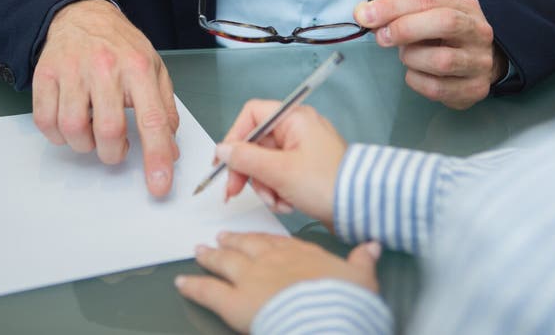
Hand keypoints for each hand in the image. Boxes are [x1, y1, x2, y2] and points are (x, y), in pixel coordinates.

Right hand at [32, 0, 178, 195]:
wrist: (82, 16)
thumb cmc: (121, 46)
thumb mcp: (154, 68)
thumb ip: (165, 109)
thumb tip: (172, 150)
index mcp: (139, 67)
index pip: (152, 120)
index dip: (157, 156)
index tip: (159, 185)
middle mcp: (106, 68)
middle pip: (108, 130)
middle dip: (113, 153)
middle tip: (116, 147)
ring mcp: (73, 70)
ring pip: (74, 130)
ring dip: (85, 144)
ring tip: (92, 130)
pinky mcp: (46, 75)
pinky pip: (47, 123)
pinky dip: (58, 134)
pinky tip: (70, 120)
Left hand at [176, 232, 379, 333]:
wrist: (329, 320)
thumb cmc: (344, 302)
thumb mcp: (362, 277)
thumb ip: (362, 260)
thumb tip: (372, 247)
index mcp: (300, 254)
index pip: (276, 241)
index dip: (262, 238)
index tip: (254, 235)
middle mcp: (272, 260)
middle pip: (247, 246)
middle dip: (232, 242)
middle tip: (220, 237)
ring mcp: (252, 278)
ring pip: (225, 262)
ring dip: (210, 256)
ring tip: (200, 251)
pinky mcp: (235, 302)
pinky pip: (208, 290)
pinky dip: (193, 285)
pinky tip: (182, 281)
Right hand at [216, 102, 346, 225]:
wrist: (360, 207)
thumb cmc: (327, 184)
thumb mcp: (279, 171)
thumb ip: (246, 159)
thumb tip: (222, 149)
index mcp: (294, 118)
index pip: (252, 115)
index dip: (235, 136)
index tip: (224, 160)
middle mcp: (298, 128)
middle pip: (256, 142)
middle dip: (248, 170)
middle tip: (235, 191)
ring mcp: (302, 148)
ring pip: (265, 162)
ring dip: (265, 185)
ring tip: (276, 200)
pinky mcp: (305, 167)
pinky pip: (279, 174)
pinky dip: (278, 190)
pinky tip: (287, 202)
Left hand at [355, 0, 505, 109]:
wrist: (480, 58)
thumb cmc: (443, 33)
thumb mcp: (425, 13)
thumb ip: (396, 11)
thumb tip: (364, 14)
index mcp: (463, 4)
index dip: (392, 7)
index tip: (365, 15)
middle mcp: (478, 31)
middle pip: (445, 23)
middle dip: (406, 29)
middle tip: (383, 37)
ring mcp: (480, 62)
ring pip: (441, 61)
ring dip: (412, 58)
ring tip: (408, 55)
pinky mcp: (474, 89)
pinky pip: (437, 88)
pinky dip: (417, 81)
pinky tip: (417, 72)